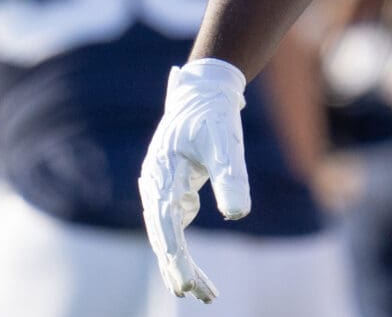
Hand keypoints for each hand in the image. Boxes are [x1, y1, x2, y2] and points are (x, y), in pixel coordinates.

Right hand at [139, 60, 251, 301]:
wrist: (203, 96)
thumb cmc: (214, 117)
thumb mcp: (226, 144)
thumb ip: (231, 176)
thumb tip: (238, 214)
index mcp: (162, 171)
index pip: (166, 221)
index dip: (175, 253)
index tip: (185, 282)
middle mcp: (154, 184)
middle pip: (162, 235)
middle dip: (179, 267)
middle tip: (199, 295)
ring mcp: (159, 189)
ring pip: (166, 236)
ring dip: (181, 265)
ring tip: (204, 295)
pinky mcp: (169, 193)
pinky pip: (173, 230)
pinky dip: (183, 252)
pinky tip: (196, 276)